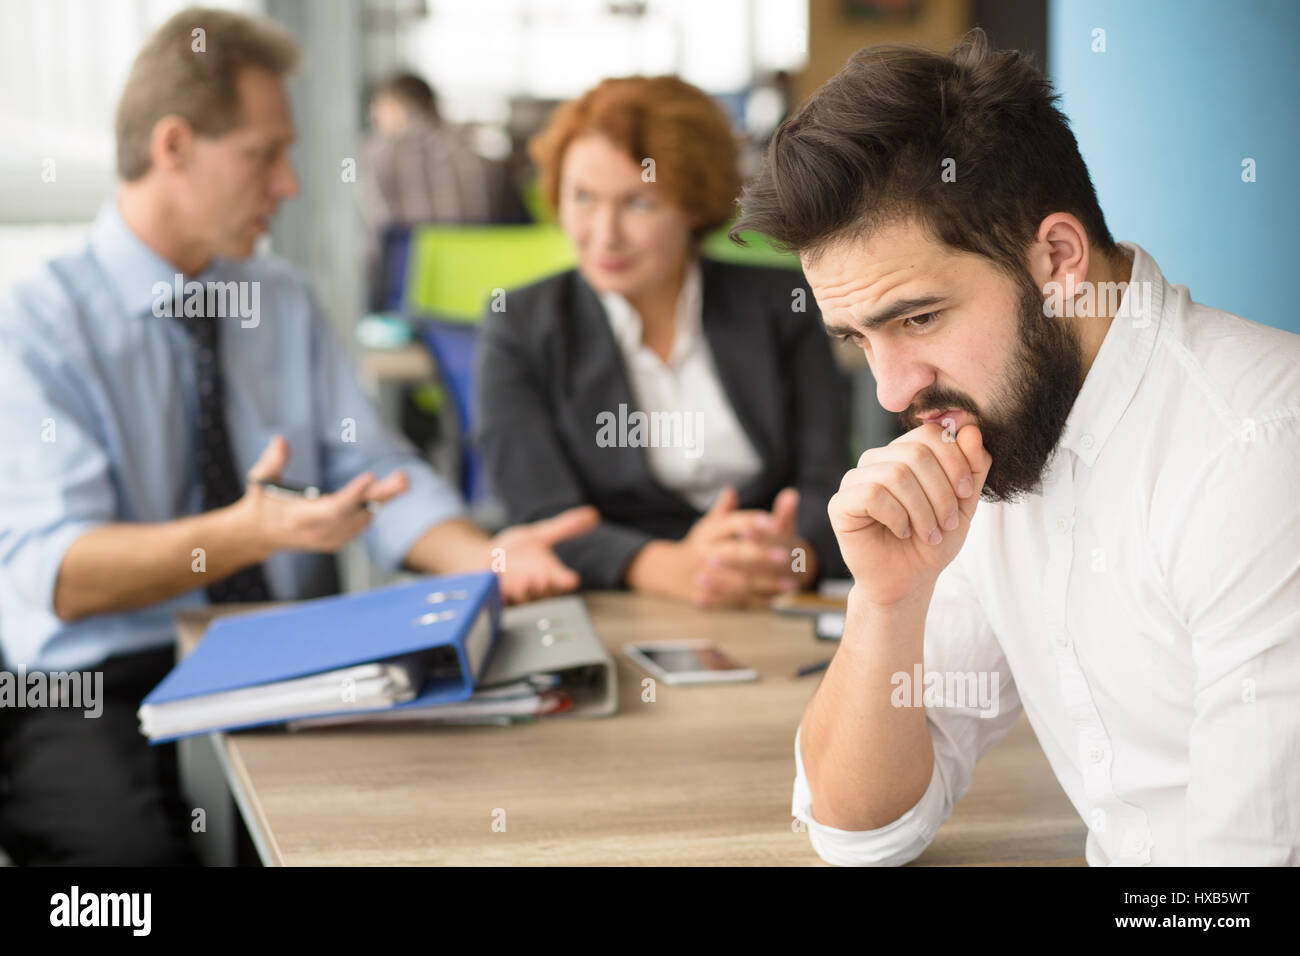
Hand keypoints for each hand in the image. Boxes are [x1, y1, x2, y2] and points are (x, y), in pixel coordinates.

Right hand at [236, 434, 409, 555]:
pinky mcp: (335, 541)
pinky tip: (384, 494)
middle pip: (356, 513)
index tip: (370, 477)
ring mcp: (328, 539)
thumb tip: (281, 440)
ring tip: (401, 480)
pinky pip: (360, 525)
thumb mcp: (259, 481)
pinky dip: (372, 510)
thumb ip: (272, 462)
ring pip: (362, 520)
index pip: (332, 509)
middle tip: (403, 479)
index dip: (352, 495)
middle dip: (382, 496)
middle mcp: (317, 531)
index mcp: (299, 517)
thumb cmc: (261, 503)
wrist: (259, 535)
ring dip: (383, 500)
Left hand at [487, 505, 598, 603]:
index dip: (567, 580)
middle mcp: (537, 588)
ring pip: (526, 600)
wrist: (485, 560)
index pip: (564, 580)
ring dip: (525, 591)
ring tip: (523, 580)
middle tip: (543, 578)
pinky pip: (504, 604)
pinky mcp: (500, 601)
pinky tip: (501, 588)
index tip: (572, 578)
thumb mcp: (538, 535)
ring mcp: (518, 596)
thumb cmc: (515, 551)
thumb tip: (593, 513)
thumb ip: (564, 527)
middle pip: (546, 594)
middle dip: (545, 587)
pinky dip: (504, 597)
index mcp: (550, 573)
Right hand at [625, 487, 804, 608]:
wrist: (671, 572)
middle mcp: (705, 554)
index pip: (731, 524)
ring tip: (792, 582)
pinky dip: (758, 601)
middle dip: (760, 554)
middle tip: (786, 555)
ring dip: (766, 583)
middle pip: (734, 553)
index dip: (753, 522)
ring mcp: (707, 578)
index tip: (774, 522)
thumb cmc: (700, 544)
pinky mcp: (712, 598)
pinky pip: (737, 601)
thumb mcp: (710, 524)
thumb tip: (731, 490)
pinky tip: (777, 600)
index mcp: (708, 532)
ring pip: (739, 580)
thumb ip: (726, 509)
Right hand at [828, 423, 990, 608]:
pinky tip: (901, 532)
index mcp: (903, 453)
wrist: (909, 580)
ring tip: (929, 533)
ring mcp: (855, 480)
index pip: (929, 433)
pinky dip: (897, 517)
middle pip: (915, 453)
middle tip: (949, 523)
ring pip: (896, 474)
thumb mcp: (964, 503)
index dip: (954, 460)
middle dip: (941, 492)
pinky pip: (872, 495)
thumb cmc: (932, 540)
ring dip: (922, 510)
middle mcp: (876, 460)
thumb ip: (972, 467)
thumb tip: (971, 429)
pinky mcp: (840, 503)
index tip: (966, 493)